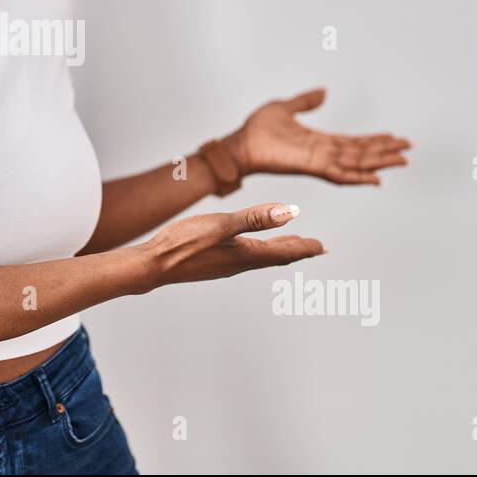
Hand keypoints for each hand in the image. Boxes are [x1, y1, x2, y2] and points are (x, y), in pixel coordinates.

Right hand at [133, 201, 324, 290]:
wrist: (153, 265)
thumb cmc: (184, 243)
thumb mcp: (222, 224)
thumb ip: (256, 218)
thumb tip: (292, 211)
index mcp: (247, 253)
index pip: (285, 251)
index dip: (305, 247)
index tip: (323, 247)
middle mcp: (240, 262)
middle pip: (276, 256)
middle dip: (297, 250)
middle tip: (315, 248)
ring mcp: (225, 265)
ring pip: (261, 257)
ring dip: (279, 250)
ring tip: (290, 244)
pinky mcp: (212, 263)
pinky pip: (245, 257)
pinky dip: (259, 250)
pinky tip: (249, 246)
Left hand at [221, 87, 410, 185]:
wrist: (240, 144)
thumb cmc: (257, 130)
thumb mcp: (285, 107)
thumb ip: (305, 101)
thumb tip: (323, 92)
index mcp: (319, 141)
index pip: (353, 143)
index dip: (374, 141)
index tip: (393, 136)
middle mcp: (323, 153)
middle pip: (361, 154)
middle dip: (385, 150)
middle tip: (408, 148)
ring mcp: (319, 161)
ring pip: (357, 163)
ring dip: (380, 161)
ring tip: (403, 159)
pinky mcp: (312, 167)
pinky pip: (340, 175)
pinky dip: (359, 177)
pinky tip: (377, 179)